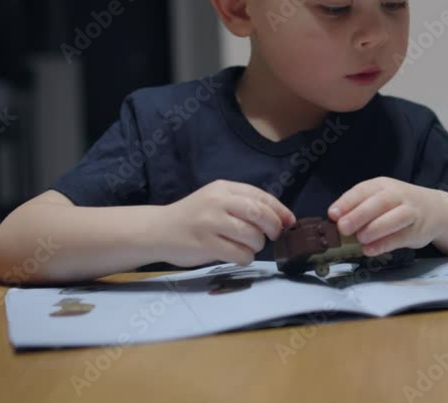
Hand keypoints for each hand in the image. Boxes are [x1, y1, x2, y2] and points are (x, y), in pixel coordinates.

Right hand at [160, 180, 294, 266]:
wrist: (158, 230)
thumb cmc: (193, 216)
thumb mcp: (216, 200)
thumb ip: (244, 204)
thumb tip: (282, 218)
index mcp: (223, 188)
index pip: (260, 196)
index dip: (279, 210)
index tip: (289, 221)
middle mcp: (218, 203)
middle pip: (260, 214)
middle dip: (273, 227)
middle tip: (273, 236)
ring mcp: (211, 224)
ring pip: (252, 236)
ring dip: (257, 245)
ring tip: (247, 246)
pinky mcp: (206, 245)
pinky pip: (240, 254)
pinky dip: (245, 258)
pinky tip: (237, 256)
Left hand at [327, 177, 442, 256]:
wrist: (435, 210)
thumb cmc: (399, 204)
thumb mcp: (380, 198)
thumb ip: (360, 207)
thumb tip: (336, 222)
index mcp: (383, 185)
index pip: (363, 190)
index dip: (347, 202)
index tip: (332, 214)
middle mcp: (398, 195)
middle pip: (379, 202)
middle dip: (359, 215)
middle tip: (343, 227)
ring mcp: (410, 212)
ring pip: (394, 218)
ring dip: (374, 229)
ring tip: (359, 239)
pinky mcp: (417, 231)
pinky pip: (400, 237)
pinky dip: (384, 244)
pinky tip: (369, 250)